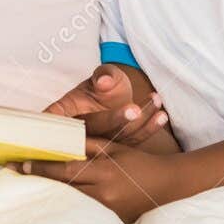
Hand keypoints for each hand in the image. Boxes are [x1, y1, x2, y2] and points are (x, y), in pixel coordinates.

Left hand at [20, 138, 181, 223]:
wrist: (167, 185)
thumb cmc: (138, 162)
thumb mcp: (115, 148)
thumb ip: (88, 145)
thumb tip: (61, 140)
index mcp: (104, 172)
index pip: (65, 170)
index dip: (41, 167)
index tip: (19, 163)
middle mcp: (103, 193)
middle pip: (63, 188)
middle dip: (38, 180)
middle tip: (13, 173)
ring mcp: (107, 210)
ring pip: (70, 201)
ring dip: (50, 192)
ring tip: (27, 185)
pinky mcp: (111, 220)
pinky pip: (84, 211)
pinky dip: (68, 203)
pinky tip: (52, 200)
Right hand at [45, 64, 170, 145]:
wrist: (118, 97)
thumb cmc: (105, 83)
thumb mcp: (103, 74)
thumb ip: (103, 76)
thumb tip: (104, 81)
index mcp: (65, 114)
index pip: (62, 123)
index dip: (71, 126)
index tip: (84, 118)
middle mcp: (80, 132)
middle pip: (93, 131)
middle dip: (115, 120)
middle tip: (134, 110)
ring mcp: (100, 144)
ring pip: (117, 136)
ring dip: (139, 121)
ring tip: (155, 100)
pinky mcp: (119, 149)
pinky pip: (135, 140)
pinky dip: (150, 128)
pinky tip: (161, 115)